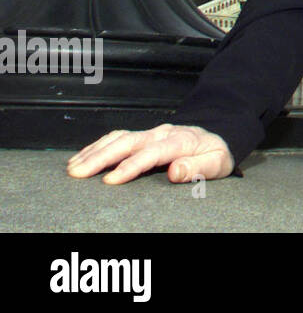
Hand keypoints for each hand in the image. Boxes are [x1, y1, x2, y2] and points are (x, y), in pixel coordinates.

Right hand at [66, 124, 235, 184]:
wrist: (217, 134)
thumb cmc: (215, 153)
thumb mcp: (218, 163)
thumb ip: (199, 168)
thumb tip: (175, 172)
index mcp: (180, 141)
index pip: (152, 153)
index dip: (130, 166)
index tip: (110, 181)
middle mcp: (162, 133)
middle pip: (128, 141)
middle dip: (101, 157)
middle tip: (78, 173)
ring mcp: (151, 132)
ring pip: (119, 137)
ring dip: (94, 151)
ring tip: (74, 168)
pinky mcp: (143, 135)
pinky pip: (117, 137)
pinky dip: (97, 145)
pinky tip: (82, 157)